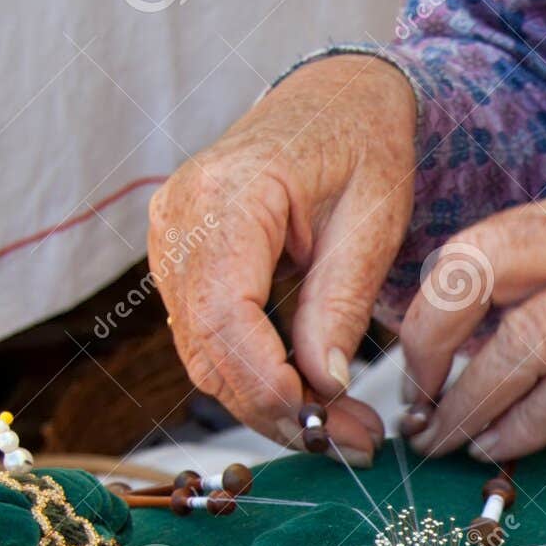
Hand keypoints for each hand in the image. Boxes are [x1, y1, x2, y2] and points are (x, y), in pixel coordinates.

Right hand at [147, 55, 416, 457]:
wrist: (335, 100)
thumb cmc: (360, 144)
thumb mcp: (373, 222)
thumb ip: (339, 304)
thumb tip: (325, 387)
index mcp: (225, 195)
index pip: (225, 315)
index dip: (268, 382)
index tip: (322, 422)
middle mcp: (180, 220)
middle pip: (209, 349)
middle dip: (279, 411)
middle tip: (354, 445)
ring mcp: (172, 245)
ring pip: (206, 358)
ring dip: (272, 408)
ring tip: (345, 432)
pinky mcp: (184, 266)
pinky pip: (210, 343)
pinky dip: (260, 382)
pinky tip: (314, 403)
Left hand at [396, 180, 545, 461]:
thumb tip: (474, 348)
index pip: (479, 245)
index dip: (432, 311)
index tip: (415, 369)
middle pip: (479, 270)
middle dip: (430, 344)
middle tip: (417, 402)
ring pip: (521, 339)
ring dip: (471, 401)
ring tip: (449, 440)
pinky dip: (525, 425)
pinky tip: (504, 447)